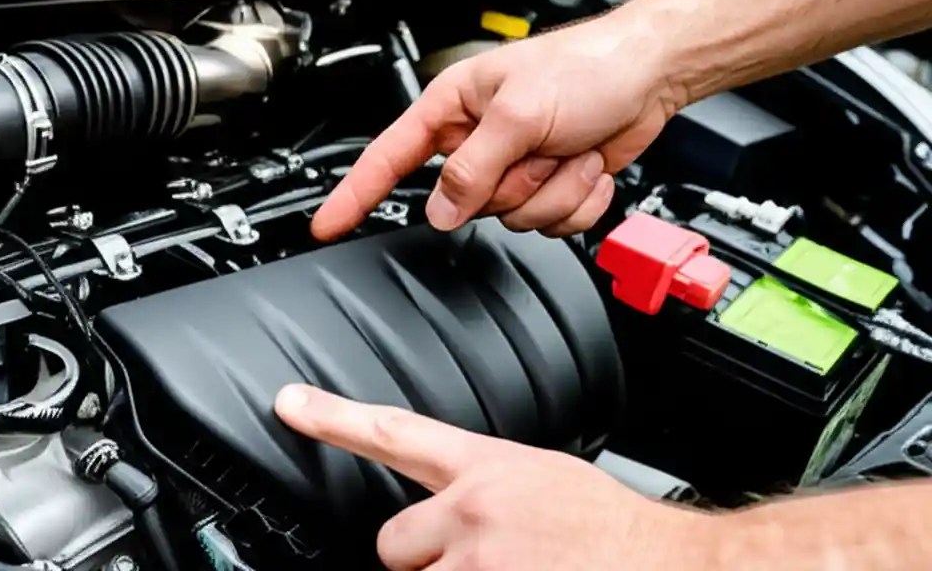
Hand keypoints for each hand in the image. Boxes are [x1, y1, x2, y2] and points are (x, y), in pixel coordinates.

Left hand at [274, 384, 714, 570]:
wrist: (670, 566)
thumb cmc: (611, 532)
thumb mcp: (543, 481)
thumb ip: (483, 488)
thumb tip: (450, 507)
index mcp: (487, 468)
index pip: (394, 431)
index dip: (333, 416)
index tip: (288, 403)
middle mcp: (472, 512)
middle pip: (393, 543)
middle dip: (424, 559)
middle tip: (476, 562)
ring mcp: (476, 563)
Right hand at [311, 12, 687, 239]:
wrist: (649, 74)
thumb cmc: (586, 66)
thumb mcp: (519, 114)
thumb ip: (472, 167)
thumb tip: (439, 209)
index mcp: (453, 109)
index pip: (388, 158)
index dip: (355, 194)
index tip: (326, 225)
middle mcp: (478, 142)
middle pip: (466, 203)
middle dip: (514, 183)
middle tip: (540, 147)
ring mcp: (516, 168)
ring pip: (513, 219)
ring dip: (554, 190)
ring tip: (571, 150)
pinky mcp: (550, 187)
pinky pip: (551, 225)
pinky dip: (579, 201)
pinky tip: (589, 166)